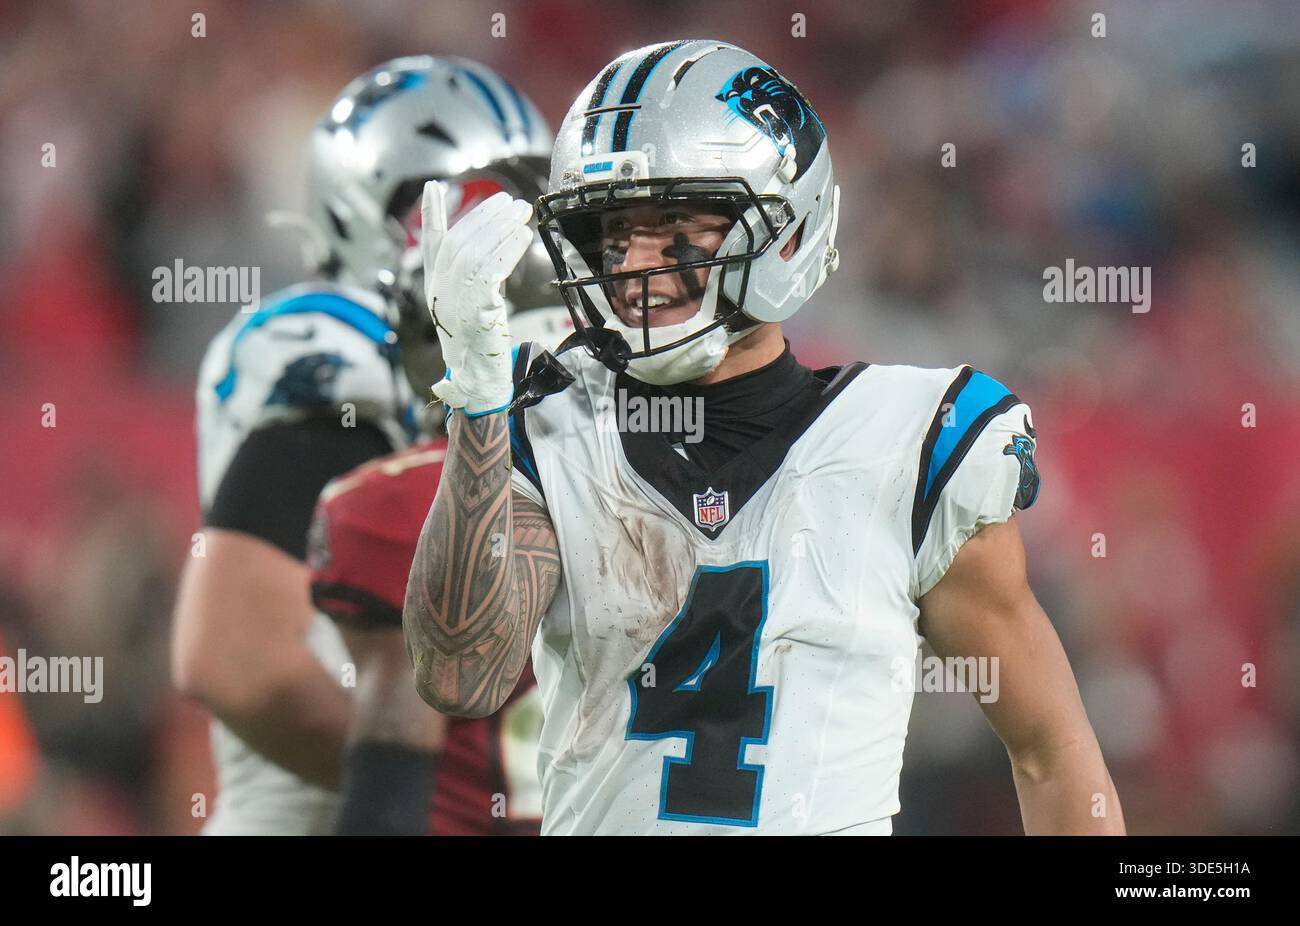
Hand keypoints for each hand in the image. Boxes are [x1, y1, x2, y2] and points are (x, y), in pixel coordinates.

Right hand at [421, 180, 533, 414]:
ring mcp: (453, 303)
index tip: (434, 187)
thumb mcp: (474, 302)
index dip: (431, 215)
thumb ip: (477, 274)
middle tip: (511, 202)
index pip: (431, 245)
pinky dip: (508, 251)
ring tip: (522, 214)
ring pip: (474, 253)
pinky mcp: (473, 313)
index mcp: (435, 288)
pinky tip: (524, 237)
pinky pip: (489, 272)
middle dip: (485, 217)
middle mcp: (438, 293)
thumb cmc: (480, 344)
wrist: (478, 383)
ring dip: (501, 229)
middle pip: (458, 242)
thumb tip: (491, 241)